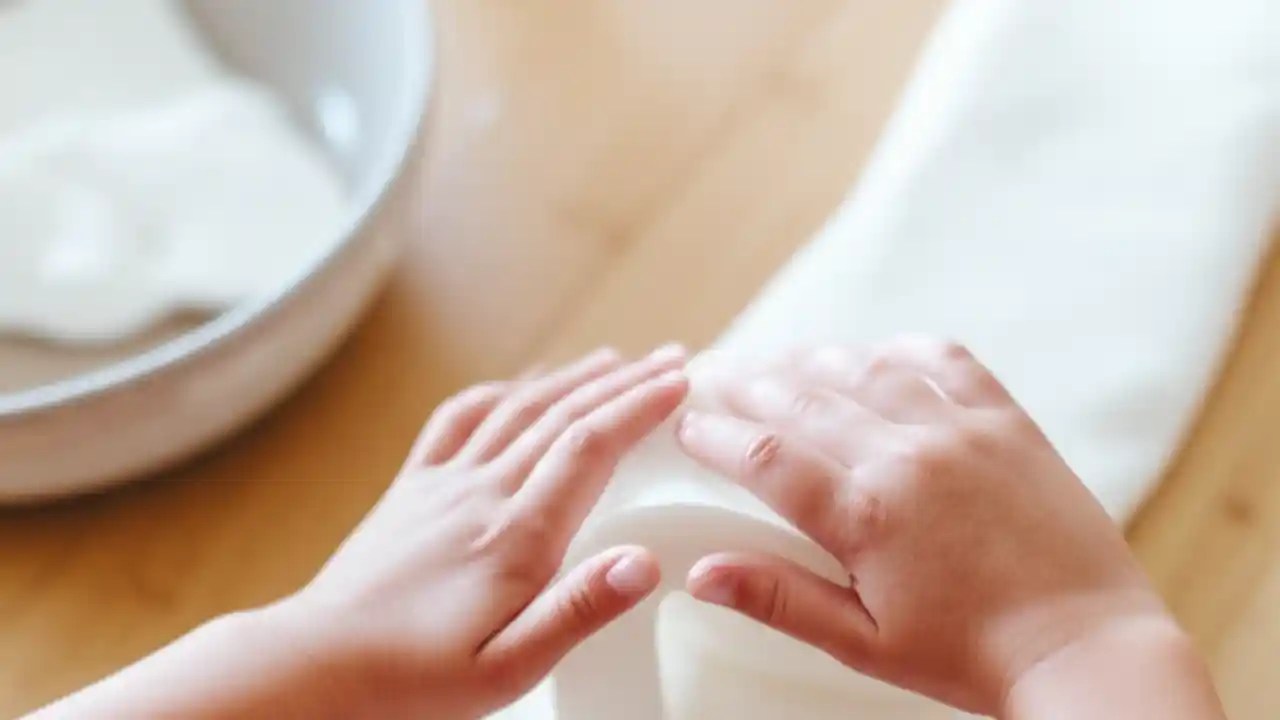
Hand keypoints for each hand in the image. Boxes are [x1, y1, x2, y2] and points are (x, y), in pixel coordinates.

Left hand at [279, 345, 688, 718]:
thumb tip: (643, 564)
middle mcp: (480, 494)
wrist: (319, 665)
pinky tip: (521, 386)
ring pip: (517, 409)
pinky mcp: (412, 488)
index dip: (640, 408)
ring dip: (571, 378)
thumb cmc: (415, 678)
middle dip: (623, 382)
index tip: (680, 381)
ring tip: (614, 360)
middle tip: (669, 359)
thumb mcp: (510, 668)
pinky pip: (459, 420)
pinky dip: (499, 392)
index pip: (589, 448)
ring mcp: (442, 484)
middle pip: (562, 415)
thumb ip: (578, 611)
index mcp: (514, 536)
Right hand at [674, 338, 1186, 714]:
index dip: (716, 435)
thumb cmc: (973, 656)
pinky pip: (945, 360)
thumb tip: (701, 573)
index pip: (765, 456)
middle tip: (716, 379)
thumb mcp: (863, 643)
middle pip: (803, 400)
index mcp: (866, 515)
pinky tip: (877, 354)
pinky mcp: (1007, 423)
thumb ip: (779, 598)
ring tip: (780, 364)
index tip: (687, 425)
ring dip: (812, 362)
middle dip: (749, 387)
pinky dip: (902, 350)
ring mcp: (961, 431)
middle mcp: (908, 457)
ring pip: (864, 370)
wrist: (1084, 648)